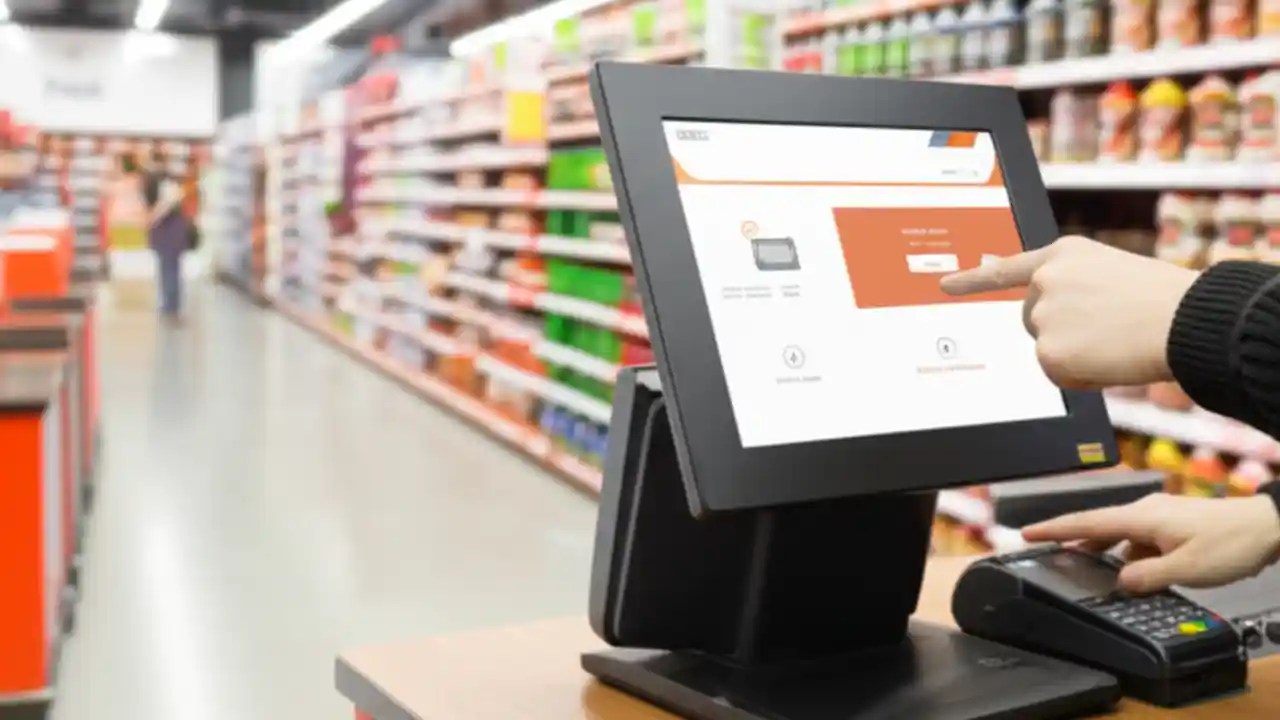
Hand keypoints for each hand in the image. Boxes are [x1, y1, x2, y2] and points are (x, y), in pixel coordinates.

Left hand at [940, 236, 1197, 388]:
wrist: (1183, 319)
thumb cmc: (1163, 301)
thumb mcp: (1113, 275)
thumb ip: (1076, 289)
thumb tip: (1054, 327)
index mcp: (1063, 254)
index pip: (1008, 268)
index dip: (974, 279)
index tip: (944, 286)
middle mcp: (1044, 281)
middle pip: (1033, 321)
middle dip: (1062, 331)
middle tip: (1108, 330)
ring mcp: (1041, 314)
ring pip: (1047, 348)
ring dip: (1075, 353)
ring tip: (1116, 340)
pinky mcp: (1046, 350)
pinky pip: (1057, 374)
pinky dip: (1081, 376)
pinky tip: (1108, 360)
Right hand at [1024, 494, 1279, 592]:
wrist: (1268, 527)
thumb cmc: (1233, 543)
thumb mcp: (1187, 568)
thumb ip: (1147, 577)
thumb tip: (1121, 581)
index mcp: (1141, 517)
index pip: (1085, 521)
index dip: (1053, 529)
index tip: (1027, 533)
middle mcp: (1146, 510)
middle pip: (1098, 525)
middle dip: (1073, 540)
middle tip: (1050, 552)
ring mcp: (1160, 514)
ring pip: (1121, 534)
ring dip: (1106, 550)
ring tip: (1096, 570)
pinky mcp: (1173, 523)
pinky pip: (1140, 538)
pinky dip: (1131, 552)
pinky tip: (1138, 571)